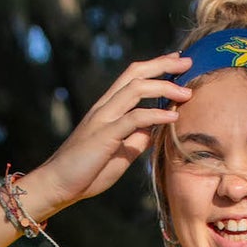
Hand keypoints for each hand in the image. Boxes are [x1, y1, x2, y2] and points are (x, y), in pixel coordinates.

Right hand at [29, 55, 191, 213]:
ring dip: (164, 87)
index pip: (133, 77)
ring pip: (135, 89)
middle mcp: (104, 107)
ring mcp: (103, 119)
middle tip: (188, 61)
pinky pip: (133, 119)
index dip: (157, 66)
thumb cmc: (88, 171)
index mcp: (108, 109)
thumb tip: (156, 131)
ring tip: (187, 93)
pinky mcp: (104, 135)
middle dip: (163, 64)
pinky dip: (155, 115)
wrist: (58, 184)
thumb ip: (137, 138)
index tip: (178, 62)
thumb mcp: (120, 152)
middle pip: (135, 73)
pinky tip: (173, 116)